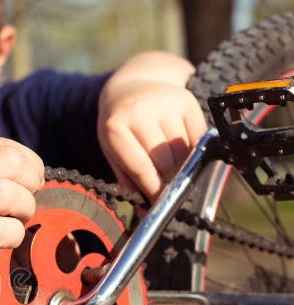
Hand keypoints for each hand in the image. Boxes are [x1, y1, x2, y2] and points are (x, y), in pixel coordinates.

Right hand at [0, 137, 43, 304]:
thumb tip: (5, 174)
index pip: (0, 145)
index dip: (25, 163)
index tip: (27, 182)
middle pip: (11, 163)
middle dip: (31, 182)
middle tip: (26, 202)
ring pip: (10, 194)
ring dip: (24, 211)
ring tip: (14, 223)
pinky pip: (0, 231)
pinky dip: (12, 237)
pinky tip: (3, 244)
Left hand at [97, 52, 206, 200]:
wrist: (131, 86)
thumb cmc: (119, 126)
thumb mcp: (113, 150)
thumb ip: (128, 180)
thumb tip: (145, 211)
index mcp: (115, 127)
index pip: (141, 167)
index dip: (154, 189)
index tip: (161, 203)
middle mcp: (140, 112)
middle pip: (166, 161)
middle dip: (168, 180)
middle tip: (168, 189)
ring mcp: (165, 103)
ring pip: (184, 151)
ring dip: (181, 167)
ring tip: (173, 170)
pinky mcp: (186, 101)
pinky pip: (197, 137)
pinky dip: (192, 151)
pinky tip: (182, 152)